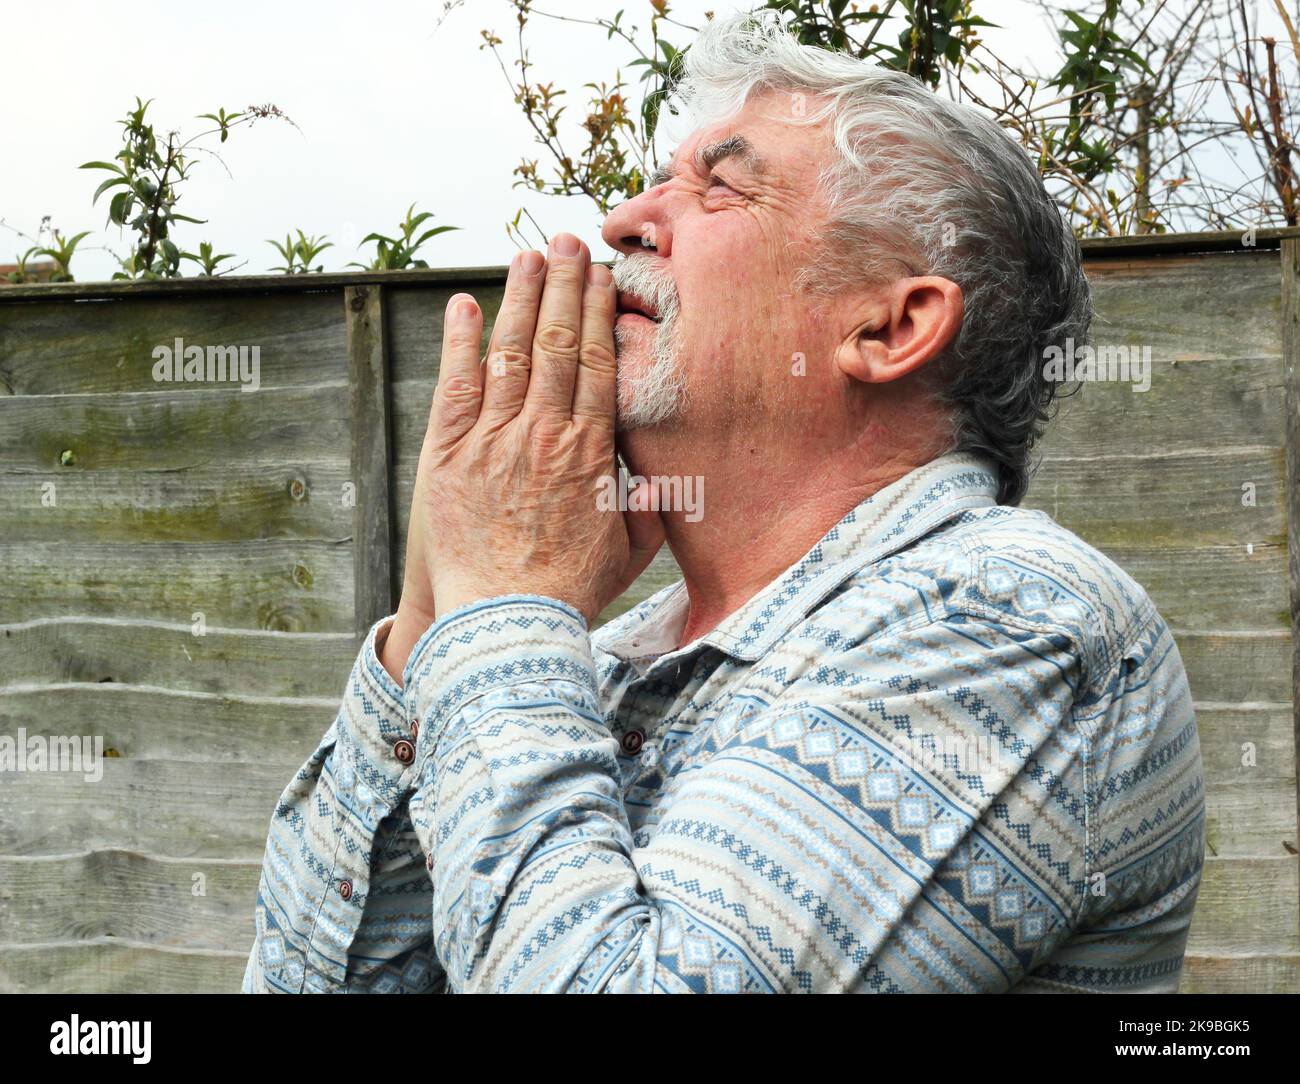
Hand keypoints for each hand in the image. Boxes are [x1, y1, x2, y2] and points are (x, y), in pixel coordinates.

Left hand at [421, 233, 663, 627]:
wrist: (504, 623)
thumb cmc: (569, 591)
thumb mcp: (630, 552)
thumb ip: (648, 504)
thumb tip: (655, 469)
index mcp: (591, 452)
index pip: (597, 364)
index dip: (598, 313)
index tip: (601, 277)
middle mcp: (544, 433)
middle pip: (557, 343)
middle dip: (564, 285)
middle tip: (568, 241)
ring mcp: (493, 439)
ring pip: (510, 352)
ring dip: (520, 297)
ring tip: (527, 253)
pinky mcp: (448, 454)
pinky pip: (455, 386)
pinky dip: (459, 342)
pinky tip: (466, 304)